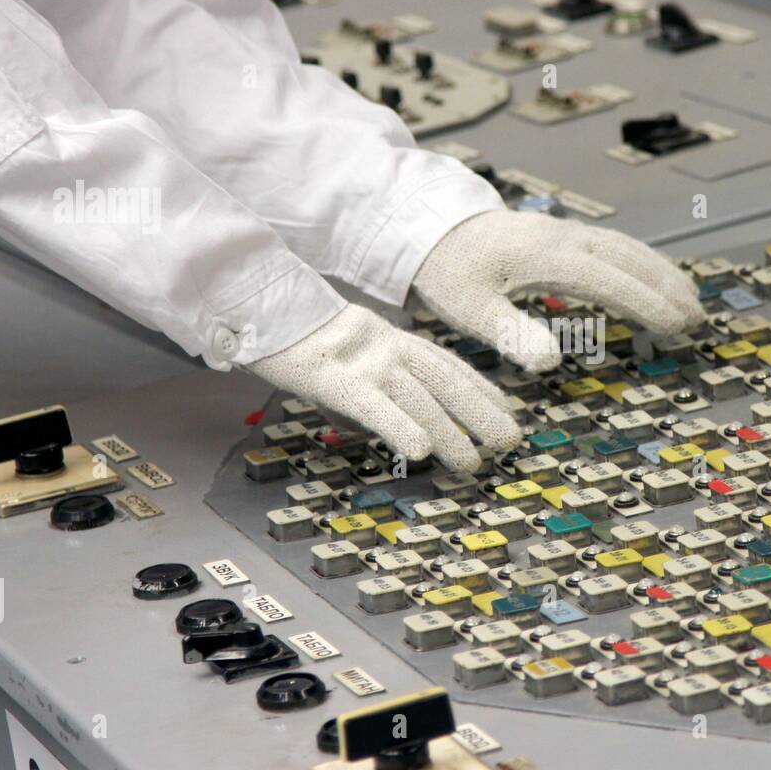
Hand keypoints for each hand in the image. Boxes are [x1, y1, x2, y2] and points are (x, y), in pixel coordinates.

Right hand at [247, 305, 520, 471]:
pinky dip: (401, 429)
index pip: (448, 365)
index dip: (481, 389)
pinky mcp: (335, 378)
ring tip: (472, 464)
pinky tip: (422, 452)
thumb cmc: (302, 341)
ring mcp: (365, 362)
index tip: (507, 412)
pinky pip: (374, 407)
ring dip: (450, 434)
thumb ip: (375, 391)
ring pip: (418, 400)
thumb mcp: (351, 358)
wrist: (259, 305)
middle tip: (510, 443)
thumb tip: (390, 427)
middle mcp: (389, 348)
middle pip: (446, 382)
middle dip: (482, 413)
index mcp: (394, 340)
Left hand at [412, 211, 704, 372]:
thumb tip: (552, 362)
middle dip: (667, 289)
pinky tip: (653, 277)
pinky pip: (612, 244)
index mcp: (546, 258)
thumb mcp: (470, 310)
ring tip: (690, 300)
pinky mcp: (560, 234)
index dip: (648, 304)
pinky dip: (641, 261)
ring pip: (626, 248)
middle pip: (629, 260)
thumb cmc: (448, 272)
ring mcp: (564, 232)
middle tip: (698, 319)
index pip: (610, 281)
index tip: (678, 326)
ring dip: (661, 272)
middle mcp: (564, 238)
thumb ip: (511, 334)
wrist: (429, 227)